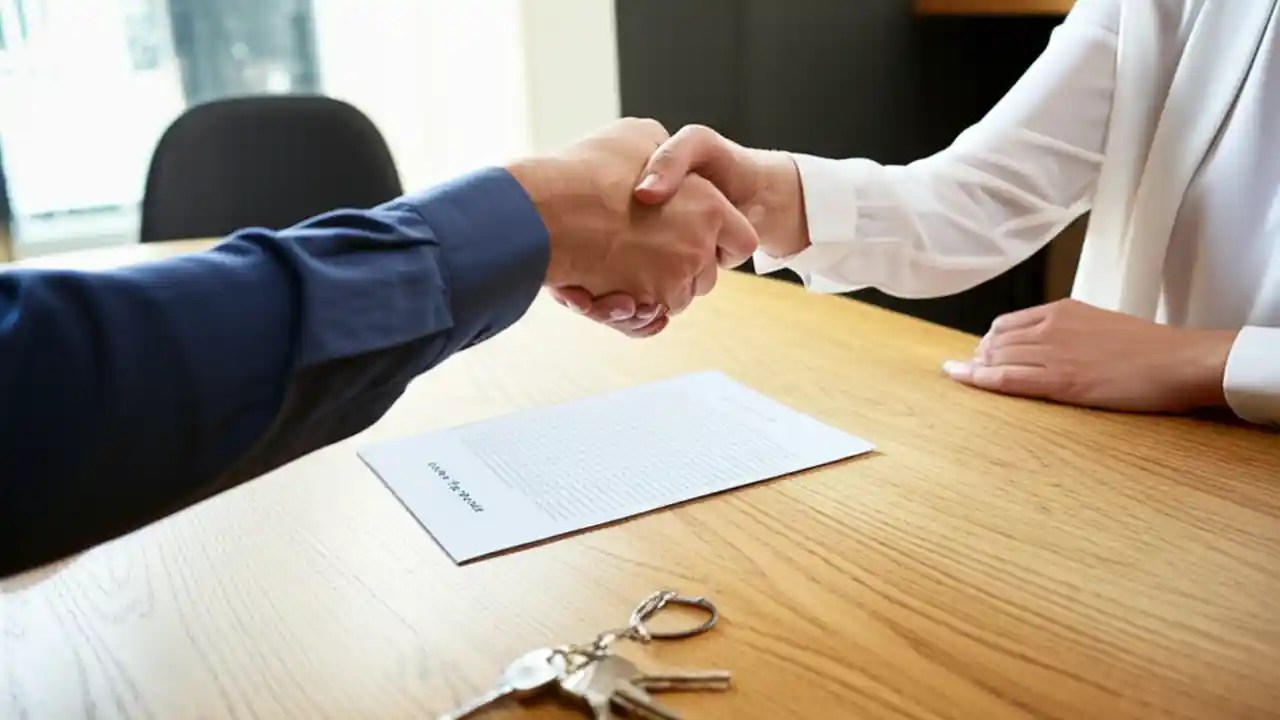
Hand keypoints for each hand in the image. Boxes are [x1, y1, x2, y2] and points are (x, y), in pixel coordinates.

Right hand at [551, 124, 806, 337]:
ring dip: (654, 291)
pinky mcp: (647, 302)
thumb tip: (662, 153)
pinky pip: (649, 321)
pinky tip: (608, 291)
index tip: (698, 240)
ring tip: (619, 268)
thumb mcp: (634, 135)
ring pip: (676, 300)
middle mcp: (698, 245)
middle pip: (707, 276)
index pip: (742, 241)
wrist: (545, 212)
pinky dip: (631, 313)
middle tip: (647, 252)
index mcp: (708, 205)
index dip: (722, 243)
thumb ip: (661, 149)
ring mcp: (674, 278)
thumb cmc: (585, 170)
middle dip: (683, 271)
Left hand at [943, 299, 1237, 412]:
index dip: (991, 339)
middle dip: (979, 355)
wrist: (1177, 361)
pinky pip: (1006, 379)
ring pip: (997, 358)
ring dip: (976, 367)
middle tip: (969, 368)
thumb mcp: (1102, 324)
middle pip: (996, 340)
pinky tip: (958, 378)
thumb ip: (1073, 330)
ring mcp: (1052, 353)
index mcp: (1062, 310)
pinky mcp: (1058, 380)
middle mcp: (1050, 326)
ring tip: (964, 375)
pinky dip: (977, 379)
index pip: (1009, 322)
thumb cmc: (1150, 347)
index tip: (983, 352)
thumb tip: (1057, 345)